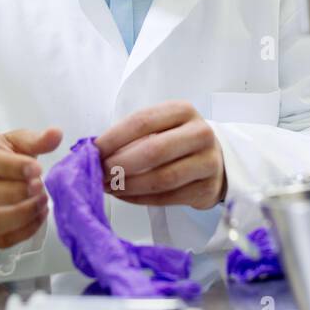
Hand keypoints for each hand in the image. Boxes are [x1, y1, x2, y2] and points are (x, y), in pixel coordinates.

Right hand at [0, 125, 61, 249]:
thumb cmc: (5, 155)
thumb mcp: (18, 141)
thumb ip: (36, 140)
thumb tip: (57, 134)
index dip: (10, 166)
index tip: (37, 168)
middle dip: (11, 194)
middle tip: (39, 186)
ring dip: (20, 215)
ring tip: (43, 201)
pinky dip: (23, 231)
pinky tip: (39, 216)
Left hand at [95, 101, 225, 210]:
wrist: (216, 160)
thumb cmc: (179, 141)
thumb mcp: (162, 127)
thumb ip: (133, 136)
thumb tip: (97, 153)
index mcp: (183, 111)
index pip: (142, 122)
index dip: (114, 138)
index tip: (94, 151)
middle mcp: (200, 134)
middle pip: (153, 151)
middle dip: (120, 164)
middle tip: (100, 173)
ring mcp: (208, 162)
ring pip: (161, 178)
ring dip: (128, 185)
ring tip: (109, 186)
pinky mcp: (207, 189)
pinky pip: (167, 197)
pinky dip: (140, 199)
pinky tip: (125, 195)